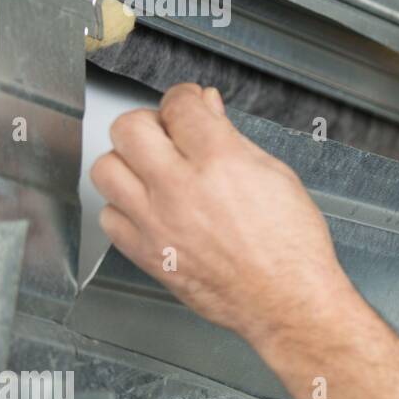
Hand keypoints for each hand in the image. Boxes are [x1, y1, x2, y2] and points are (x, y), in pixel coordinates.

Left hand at [90, 82, 353, 346]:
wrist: (287, 301)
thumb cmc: (292, 246)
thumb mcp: (275, 176)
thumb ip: (232, 139)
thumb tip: (208, 110)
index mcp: (219, 162)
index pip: (178, 106)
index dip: (184, 98)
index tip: (188, 103)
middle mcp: (180, 189)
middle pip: (129, 128)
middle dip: (150, 123)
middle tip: (168, 134)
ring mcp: (157, 223)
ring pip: (107, 169)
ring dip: (128, 162)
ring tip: (152, 170)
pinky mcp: (146, 254)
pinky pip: (109, 216)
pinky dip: (124, 206)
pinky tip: (149, 207)